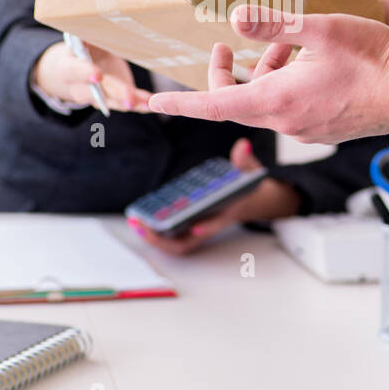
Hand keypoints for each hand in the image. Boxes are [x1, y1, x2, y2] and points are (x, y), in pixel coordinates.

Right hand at [32, 40, 150, 111]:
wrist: (72, 70)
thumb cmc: (78, 47)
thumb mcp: (78, 37)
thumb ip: (86, 30)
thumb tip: (96, 9)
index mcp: (68, 67)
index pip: (74, 70)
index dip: (85, 73)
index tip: (97, 75)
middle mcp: (81, 86)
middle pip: (97, 92)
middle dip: (114, 94)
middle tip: (129, 99)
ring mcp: (98, 95)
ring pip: (113, 102)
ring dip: (130, 103)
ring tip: (147, 104)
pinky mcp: (113, 98)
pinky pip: (126, 104)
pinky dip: (140, 105)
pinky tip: (151, 104)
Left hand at [126, 137, 300, 254]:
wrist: (252, 201)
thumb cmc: (247, 185)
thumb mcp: (250, 170)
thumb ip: (244, 160)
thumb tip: (243, 145)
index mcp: (228, 211)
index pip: (218, 222)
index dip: (207, 226)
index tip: (194, 227)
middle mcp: (212, 225)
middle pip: (188, 242)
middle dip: (164, 239)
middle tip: (141, 225)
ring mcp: (201, 230)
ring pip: (178, 244)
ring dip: (155, 238)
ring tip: (136, 222)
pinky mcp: (192, 229)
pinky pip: (173, 238)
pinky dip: (157, 234)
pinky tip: (140, 221)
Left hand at [147, 5, 388, 143]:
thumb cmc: (374, 58)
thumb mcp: (319, 30)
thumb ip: (274, 25)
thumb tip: (237, 18)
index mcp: (278, 101)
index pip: (214, 106)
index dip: (178, 103)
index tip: (150, 103)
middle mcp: (287, 123)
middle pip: (237, 103)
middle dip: (226, 75)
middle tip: (224, 47)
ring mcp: (306, 130)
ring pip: (266, 103)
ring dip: (264, 74)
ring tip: (287, 44)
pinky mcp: (324, 130)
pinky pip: (289, 109)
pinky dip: (285, 85)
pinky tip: (307, 62)